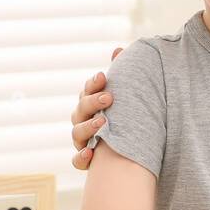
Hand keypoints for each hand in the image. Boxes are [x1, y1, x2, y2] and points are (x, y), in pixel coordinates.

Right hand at [71, 46, 121, 169]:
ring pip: (76, 133)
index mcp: (92, 105)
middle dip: (93, 102)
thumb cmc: (126, 118)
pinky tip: (91, 153)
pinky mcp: (86, 160)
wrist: (132, 150)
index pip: (87, 91)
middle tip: (109, 97)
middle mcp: (83, 122)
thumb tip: (118, 49)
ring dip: (88, 126)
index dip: (93, 84)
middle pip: (80, 109)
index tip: (104, 77)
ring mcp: (83, 141)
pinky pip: (77, 160)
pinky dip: (82, 157)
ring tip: (104, 122)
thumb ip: (121, 75)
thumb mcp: (125, 97)